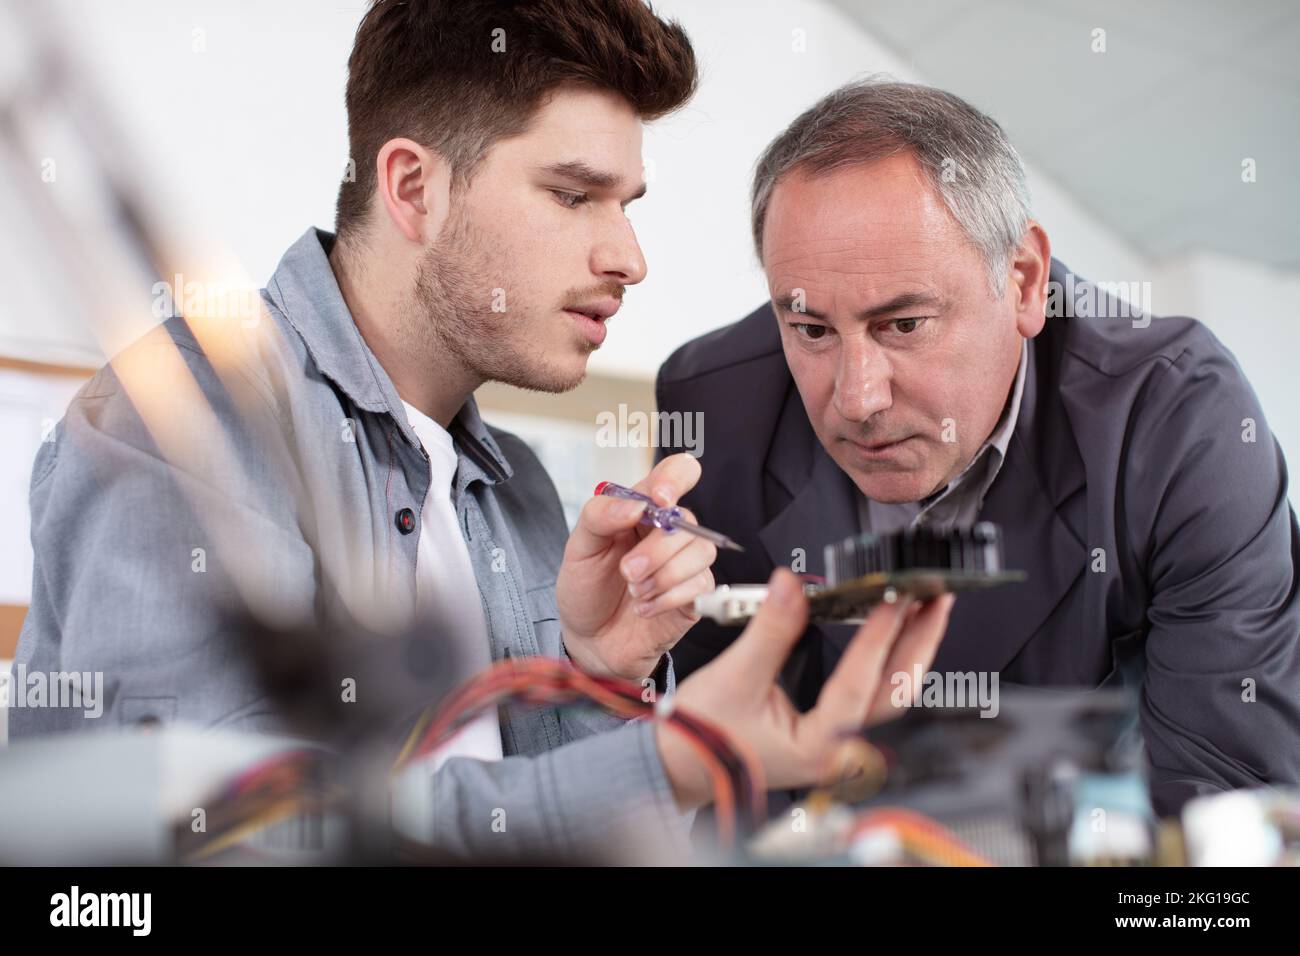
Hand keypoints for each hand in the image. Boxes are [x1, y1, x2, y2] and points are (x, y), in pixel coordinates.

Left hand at [556, 453, 716, 681]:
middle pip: (688, 520)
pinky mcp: (694, 594)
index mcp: (644, 509)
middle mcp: (669, 531)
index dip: (675, 478)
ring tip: (635, 592)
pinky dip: (668, 598)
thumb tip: (635, 506)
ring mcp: (685, 563)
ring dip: (663, 575)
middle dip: (656, 550)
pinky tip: (645, 608)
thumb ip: (599, 516)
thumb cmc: (587, 588)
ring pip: (700, 552)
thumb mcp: (579, 548)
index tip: (660, 499)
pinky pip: (700, 585)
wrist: (590, 640)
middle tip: (627, 572)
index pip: (678, 473)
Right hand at [656, 568, 954, 807]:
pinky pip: (872, 693)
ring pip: (889, 694)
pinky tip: (892, 632)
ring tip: (922, 607)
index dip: (878, 638)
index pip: (858, 685)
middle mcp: (836, 751)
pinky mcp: (831, 731)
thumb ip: (770, 629)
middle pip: (894, 693)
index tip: (893, 599)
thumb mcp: (735, 676)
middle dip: (919, 641)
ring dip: (908, 648)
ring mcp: (838, 744)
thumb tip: (792, 586)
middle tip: (936, 596)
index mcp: (815, 747)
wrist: (683, 764)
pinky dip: (886, 658)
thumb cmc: (704, 735)